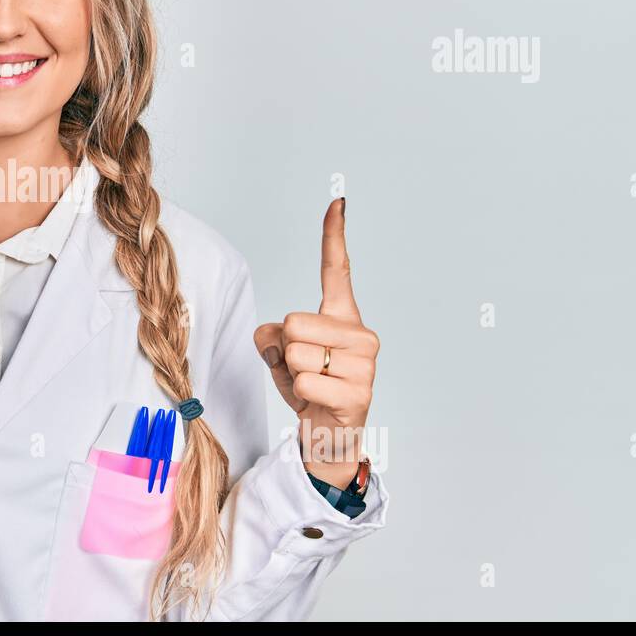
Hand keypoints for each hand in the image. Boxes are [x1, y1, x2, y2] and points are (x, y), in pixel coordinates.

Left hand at [253, 198, 378, 488]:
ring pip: (296, 354)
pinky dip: (299, 395)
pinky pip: (304, 382)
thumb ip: (270, 335)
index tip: (337, 201)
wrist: (329, 433)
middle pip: (293, 322)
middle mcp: (361, 334)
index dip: (334, 236)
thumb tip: (277, 336)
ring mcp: (365, 364)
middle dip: (284, 350)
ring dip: (291, 374)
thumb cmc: (308, 387)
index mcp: (343, 317)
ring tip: (310, 388)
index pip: (337, 270)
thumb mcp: (279, 354)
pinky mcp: (359, 392)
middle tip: (303, 370)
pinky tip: (317, 403)